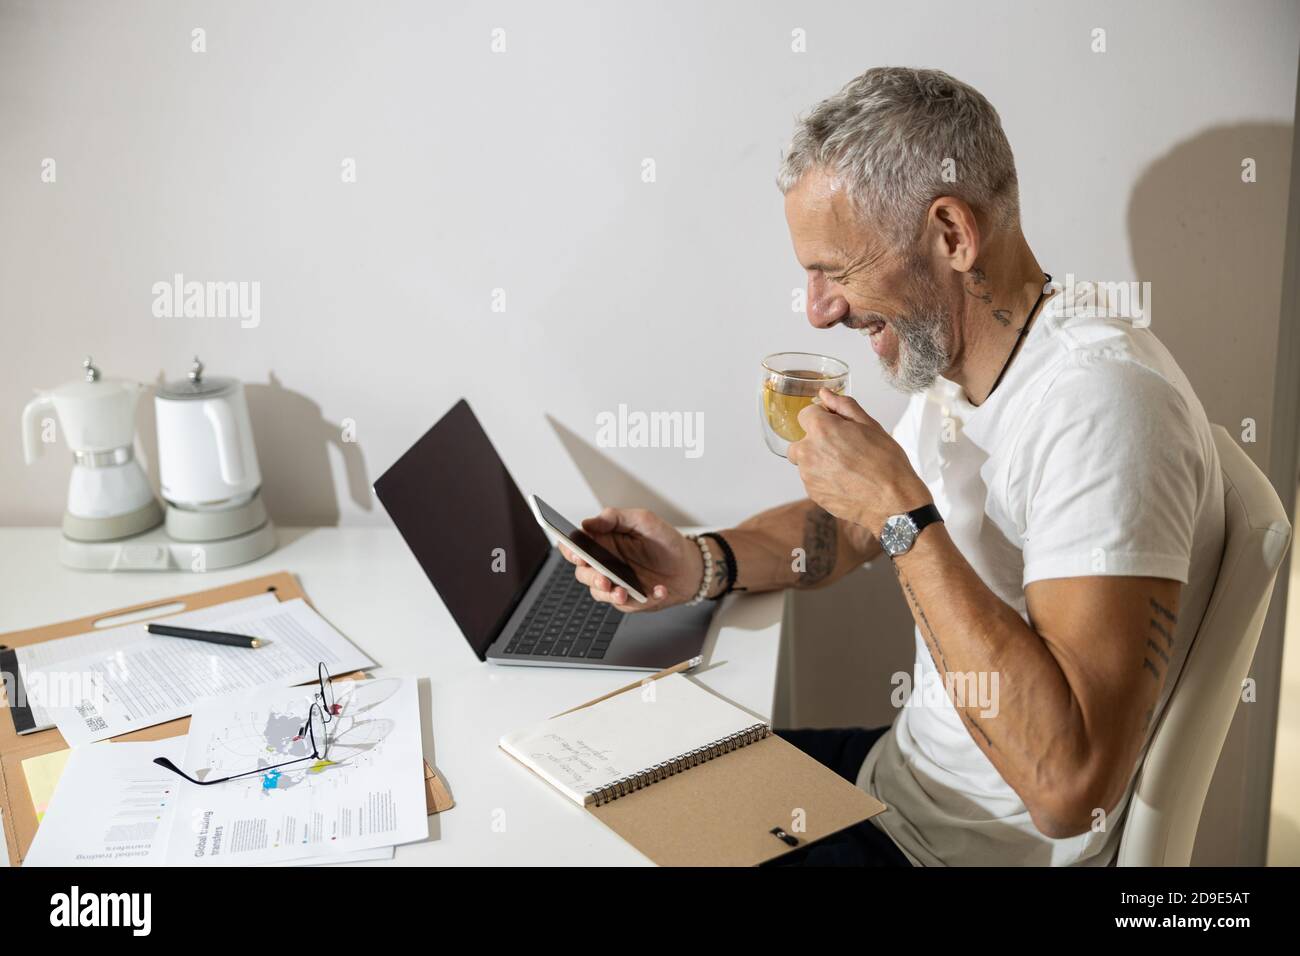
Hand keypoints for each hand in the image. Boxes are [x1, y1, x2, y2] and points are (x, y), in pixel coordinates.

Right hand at [559, 507, 702, 611]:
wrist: (689, 566)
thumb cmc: (665, 541)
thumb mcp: (644, 520)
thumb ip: (616, 517)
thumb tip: (589, 522)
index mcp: (603, 542)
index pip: (576, 547)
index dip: (571, 551)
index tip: (578, 554)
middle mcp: (606, 564)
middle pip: (583, 573)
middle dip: (591, 577)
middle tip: (603, 578)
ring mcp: (616, 583)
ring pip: (599, 593)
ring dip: (610, 594)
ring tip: (624, 591)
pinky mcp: (629, 600)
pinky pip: (628, 604)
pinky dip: (643, 599)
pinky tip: (658, 590)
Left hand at [787, 389, 931, 532]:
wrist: (893, 502)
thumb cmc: (886, 463)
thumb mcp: (870, 425)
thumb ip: (843, 406)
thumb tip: (825, 394)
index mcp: (821, 430)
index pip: (805, 414)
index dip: (822, 418)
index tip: (836, 426)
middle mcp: (808, 452)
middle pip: (799, 441)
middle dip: (815, 442)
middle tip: (843, 449)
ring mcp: (808, 476)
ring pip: (805, 462)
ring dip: (819, 461)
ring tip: (848, 467)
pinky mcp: (813, 494)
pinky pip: (812, 480)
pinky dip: (824, 479)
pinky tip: (846, 481)